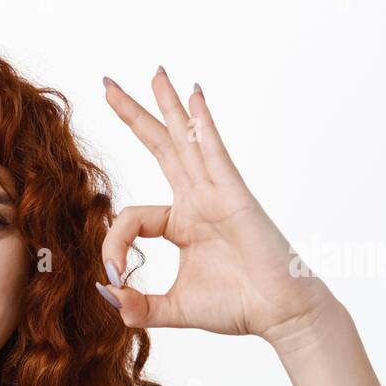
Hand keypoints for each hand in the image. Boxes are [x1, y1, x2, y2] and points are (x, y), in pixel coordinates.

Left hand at [97, 67, 335, 345]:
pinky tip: (194, 95)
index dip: (112, 243)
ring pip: (185, 140)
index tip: (112, 273)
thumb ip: (138, 305)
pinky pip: (213, 152)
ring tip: (155, 72)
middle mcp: (198, 200)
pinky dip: (203, 124)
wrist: (279, 313)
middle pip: (160, 147)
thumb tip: (106, 298)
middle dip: (134, 115)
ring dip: (168, 105)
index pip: (131, 217)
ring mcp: (216, 193)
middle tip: (107, 84)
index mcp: (182, 223)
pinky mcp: (234, 195)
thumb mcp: (172, 309)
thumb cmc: (237, 306)